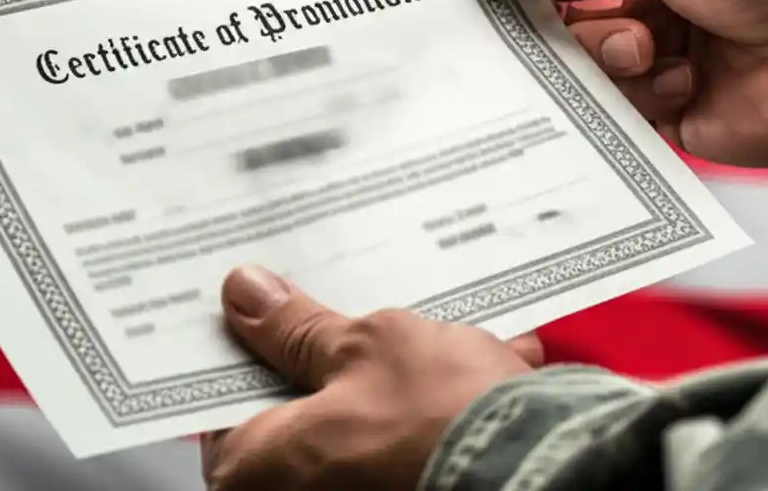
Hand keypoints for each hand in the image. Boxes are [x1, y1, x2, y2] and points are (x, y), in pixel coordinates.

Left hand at [200, 265, 533, 489]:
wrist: (545, 472)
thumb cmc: (438, 418)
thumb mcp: (366, 346)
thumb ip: (298, 327)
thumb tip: (245, 295)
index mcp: (256, 471)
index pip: (223, 401)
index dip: (249, 345)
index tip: (266, 305)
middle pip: (298, 415)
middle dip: (335, 359)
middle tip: (352, 310)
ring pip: (364, 429)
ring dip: (403, 380)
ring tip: (440, 334)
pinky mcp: (416, 488)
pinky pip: (414, 446)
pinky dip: (443, 410)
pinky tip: (487, 364)